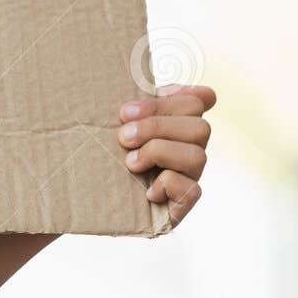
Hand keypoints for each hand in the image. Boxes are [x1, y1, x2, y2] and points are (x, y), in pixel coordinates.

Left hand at [117, 82, 213, 225]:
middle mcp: (191, 147)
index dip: (175, 97)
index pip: (200, 99)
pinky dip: (165, 184)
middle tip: (124, 136)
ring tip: (130, 162)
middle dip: (156, 126)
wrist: (96, 200)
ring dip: (158, 153)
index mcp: (179, 123)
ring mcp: (191, 175)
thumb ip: (133, 107)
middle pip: (201, 126)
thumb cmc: (106, 156)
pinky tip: (146, 190)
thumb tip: (141, 94)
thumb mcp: (117, 125)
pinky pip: (191, 190)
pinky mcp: (184, 202)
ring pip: (197, 156)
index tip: (132, 109)